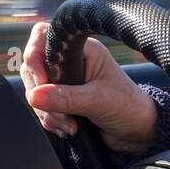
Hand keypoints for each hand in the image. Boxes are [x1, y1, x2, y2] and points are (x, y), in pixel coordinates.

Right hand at [20, 22, 157, 156]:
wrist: (136, 131)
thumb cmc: (127, 107)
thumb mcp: (98, 101)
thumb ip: (66, 98)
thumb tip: (35, 95)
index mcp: (82, 49)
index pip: (44, 37)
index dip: (35, 59)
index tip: (42, 84)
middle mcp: (70, 60)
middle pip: (33, 66)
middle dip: (41, 94)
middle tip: (60, 114)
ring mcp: (65, 79)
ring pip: (35, 89)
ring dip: (46, 112)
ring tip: (68, 125)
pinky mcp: (61, 97)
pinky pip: (40, 104)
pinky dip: (49, 118)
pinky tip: (66, 128)